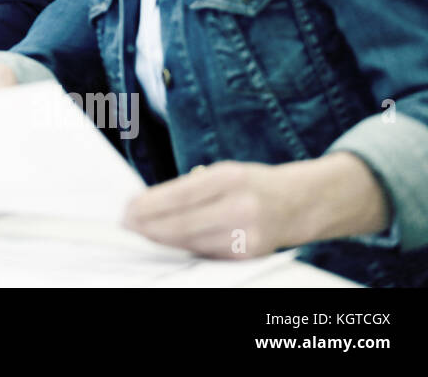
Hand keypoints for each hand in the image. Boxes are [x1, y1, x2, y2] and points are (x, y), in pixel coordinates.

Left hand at [122, 160, 304, 258]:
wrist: (299, 204)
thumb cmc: (252, 184)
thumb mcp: (223, 172)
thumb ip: (189, 187)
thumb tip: (147, 204)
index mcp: (230, 179)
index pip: (180, 195)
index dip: (149, 205)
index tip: (128, 210)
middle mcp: (241, 207)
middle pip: (182, 224)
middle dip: (148, 227)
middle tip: (127, 226)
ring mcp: (247, 235)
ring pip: (191, 242)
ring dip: (161, 239)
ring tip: (142, 233)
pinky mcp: (247, 255)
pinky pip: (205, 252)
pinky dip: (183, 247)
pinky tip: (167, 242)